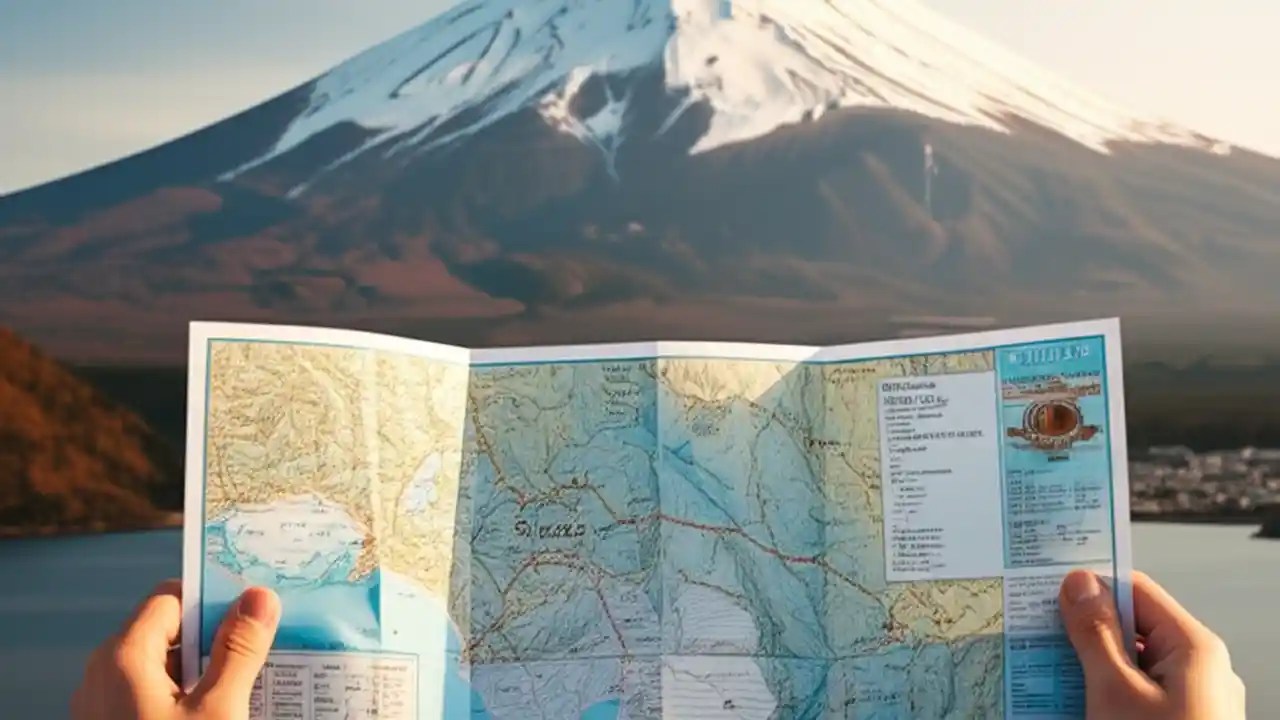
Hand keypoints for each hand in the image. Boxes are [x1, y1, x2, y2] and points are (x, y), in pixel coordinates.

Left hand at [72, 580, 280, 719]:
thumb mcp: (218, 709)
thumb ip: (239, 650)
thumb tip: (259, 597)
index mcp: (123, 656)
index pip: (171, 597)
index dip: (215, 599)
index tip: (253, 609)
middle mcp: (103, 673)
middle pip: (167, 631)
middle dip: (215, 637)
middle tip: (260, 648)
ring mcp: (102, 704)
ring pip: (161, 666)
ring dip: (203, 671)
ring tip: (245, 684)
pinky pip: (150, 695)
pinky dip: (183, 696)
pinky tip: (216, 711)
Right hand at [1059, 569, 1245, 718]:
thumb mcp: (1116, 691)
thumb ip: (1096, 633)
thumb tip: (1081, 583)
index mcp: (1195, 647)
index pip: (1137, 590)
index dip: (1091, 588)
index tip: (1048, 592)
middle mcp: (1202, 668)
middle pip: (1132, 630)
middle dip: (1086, 633)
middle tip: (1042, 638)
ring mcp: (1194, 697)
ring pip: (1133, 665)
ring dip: (1093, 668)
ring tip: (1055, 675)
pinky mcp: (1184, 718)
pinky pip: (1141, 693)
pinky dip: (1110, 694)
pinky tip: (1081, 703)